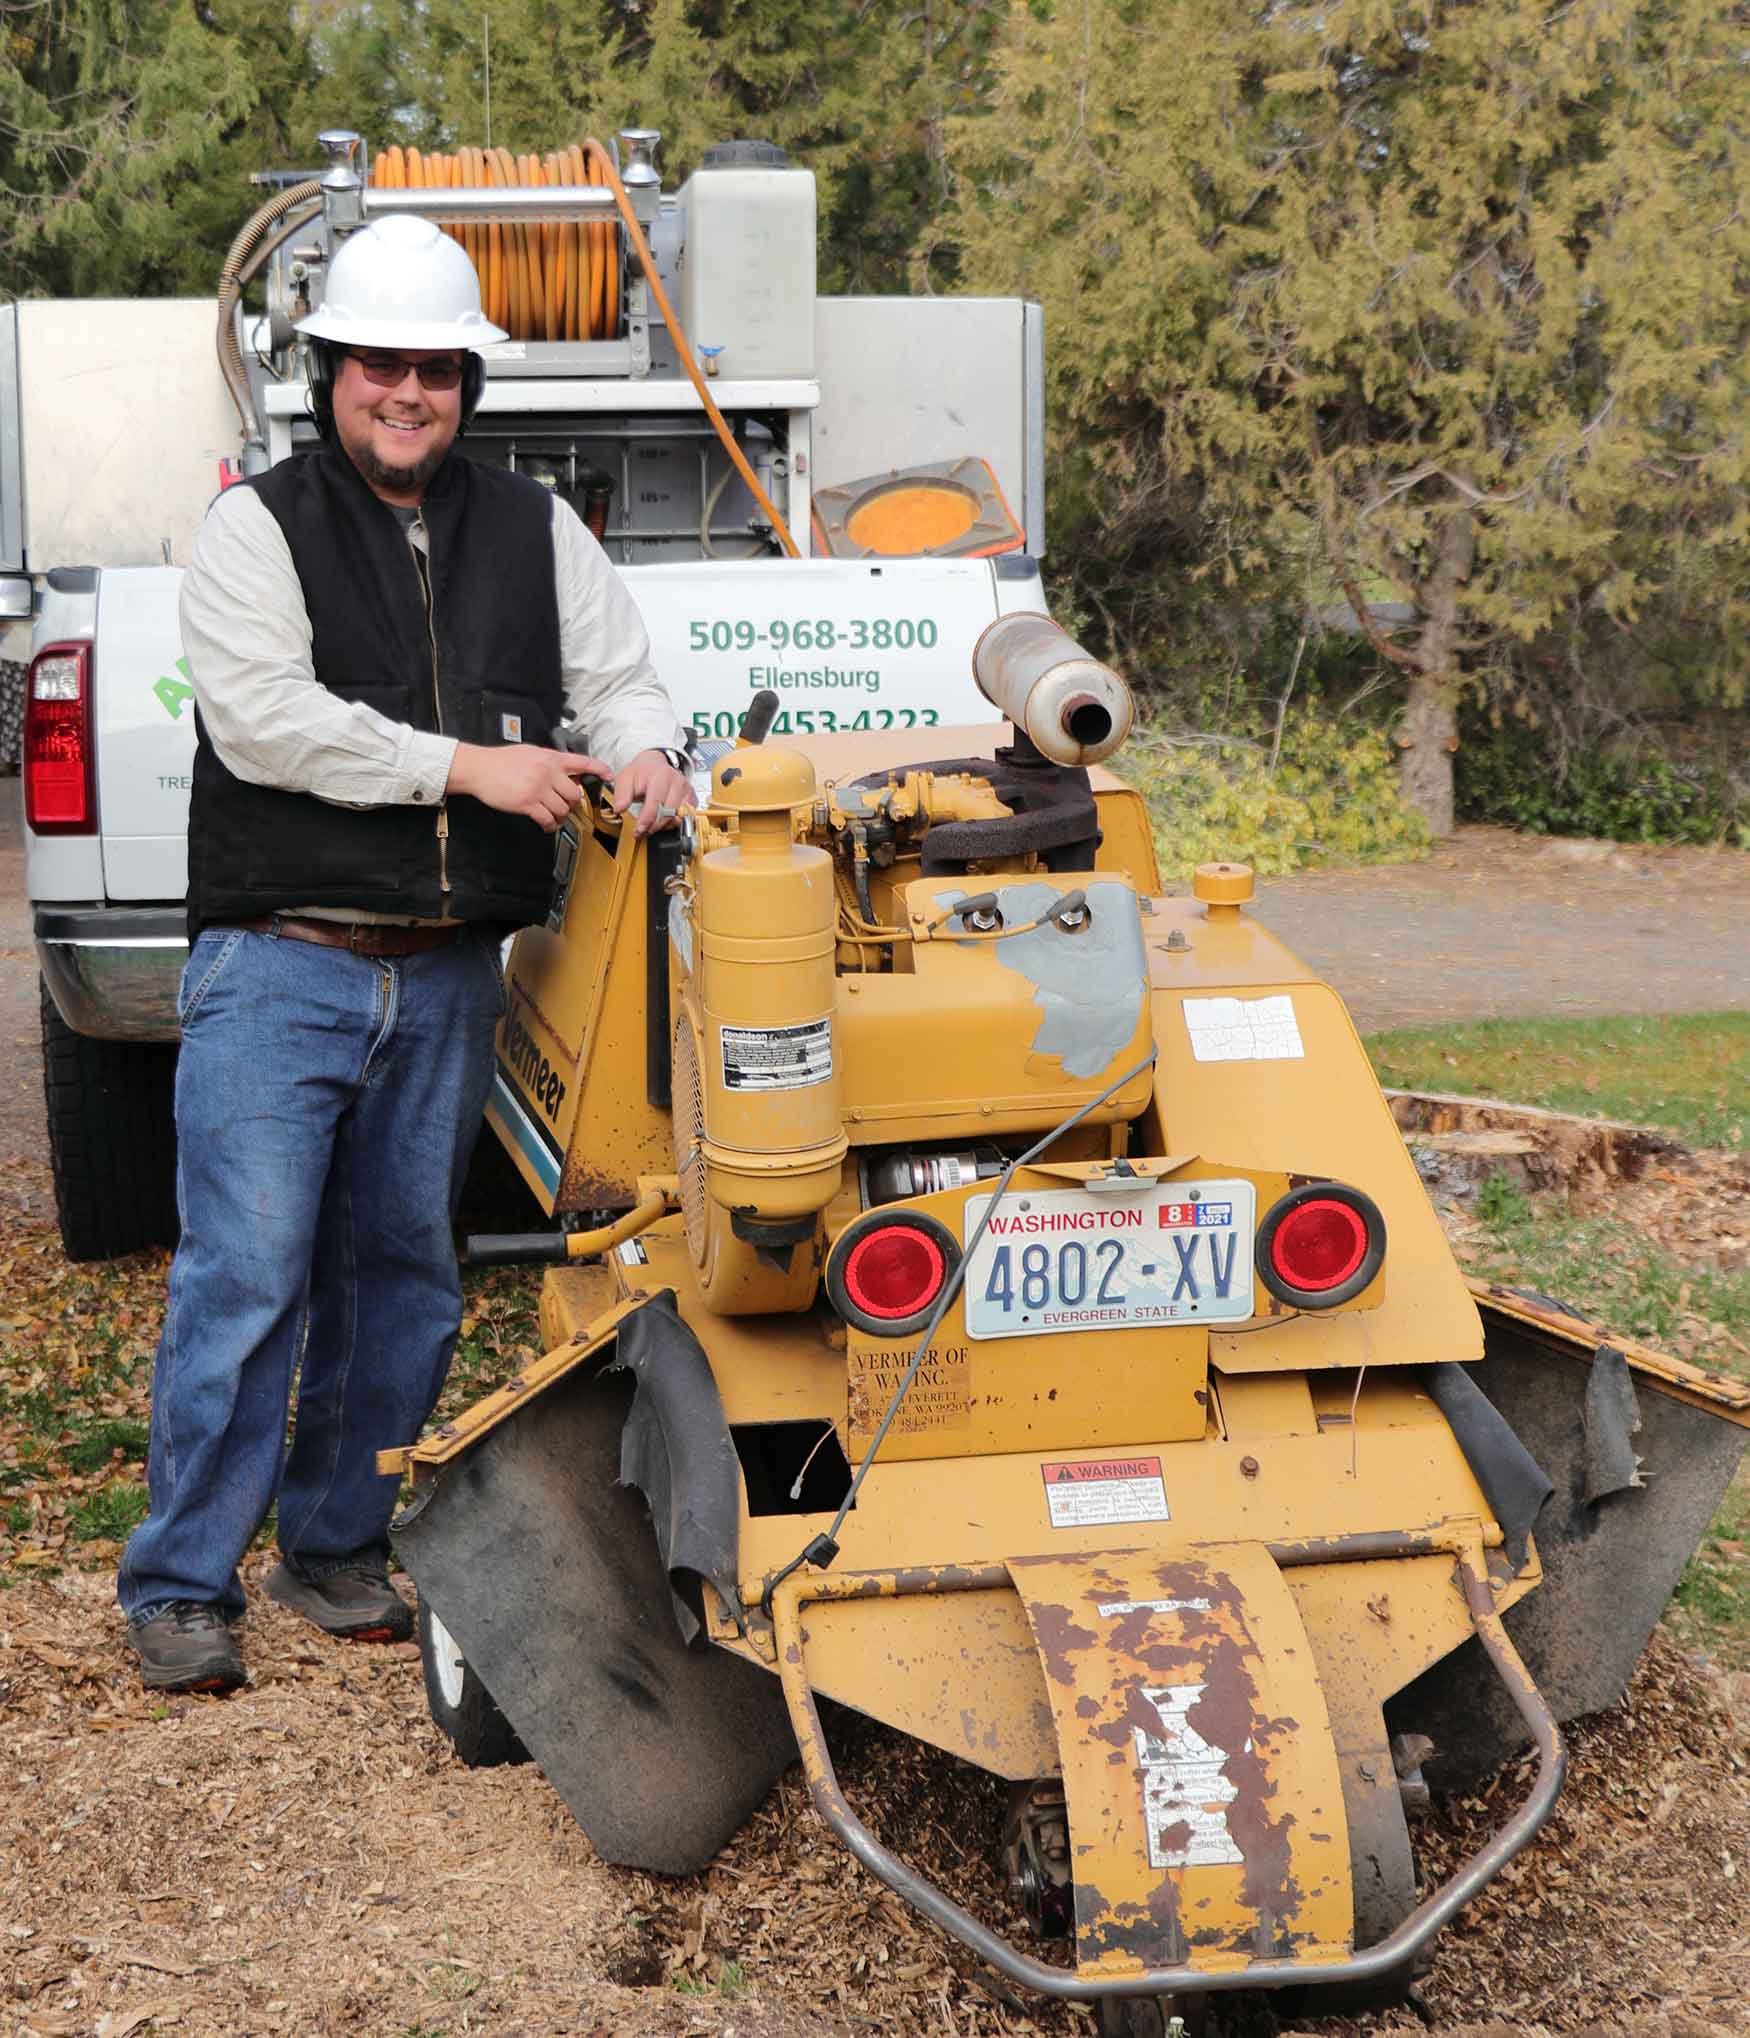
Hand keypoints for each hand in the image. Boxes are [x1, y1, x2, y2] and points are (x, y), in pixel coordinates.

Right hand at [447, 741, 599, 830]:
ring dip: (561, 817)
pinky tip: (546, 824)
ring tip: (554, 818)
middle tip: (566, 807)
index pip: (582, 762)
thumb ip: (550, 761)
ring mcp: (538, 789)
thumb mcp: (531, 753)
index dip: (599, 769)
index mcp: (550, 758)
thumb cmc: (502, 761)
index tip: (609, 776)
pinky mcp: (528, 803)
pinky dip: (550, 825)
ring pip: (563, 809)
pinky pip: (548, 819)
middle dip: (572, 804)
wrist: (480, 768)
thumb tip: (566, 770)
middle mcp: (548, 773)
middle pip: (574, 794)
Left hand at [609, 749, 695, 836]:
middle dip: (654, 825)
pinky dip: (674, 822)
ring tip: (651, 825)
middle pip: (669, 812)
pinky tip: (663, 821)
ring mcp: (686, 789)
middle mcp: (677, 781)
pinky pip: (686, 817)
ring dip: (664, 825)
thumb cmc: (641, 773)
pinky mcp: (692, 797)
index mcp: (660, 775)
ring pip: (678, 816)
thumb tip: (619, 809)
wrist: (654, 764)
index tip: (638, 830)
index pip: (656, 802)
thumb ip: (621, 794)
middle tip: (643, 831)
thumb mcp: (625, 778)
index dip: (647, 819)